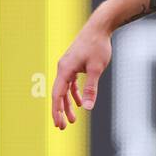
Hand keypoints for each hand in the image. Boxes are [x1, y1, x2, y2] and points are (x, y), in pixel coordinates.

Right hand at [51, 15, 112, 129]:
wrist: (99, 27)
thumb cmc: (98, 46)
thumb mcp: (96, 69)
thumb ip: (90, 88)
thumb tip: (87, 107)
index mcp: (65, 69)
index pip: (57, 94)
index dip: (56, 111)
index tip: (58, 124)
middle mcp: (63, 68)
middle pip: (59, 94)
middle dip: (60, 111)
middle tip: (62, 127)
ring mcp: (68, 66)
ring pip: (64, 89)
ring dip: (68, 104)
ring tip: (72, 119)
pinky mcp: (74, 64)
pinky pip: (70, 83)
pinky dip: (73, 93)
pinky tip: (79, 103)